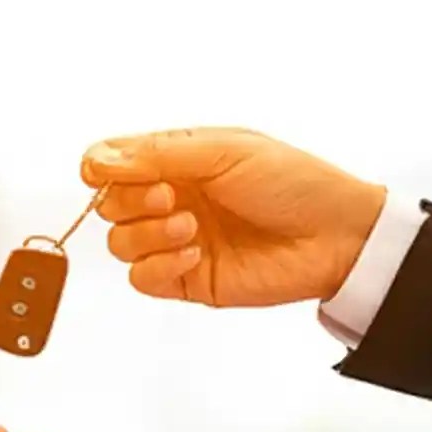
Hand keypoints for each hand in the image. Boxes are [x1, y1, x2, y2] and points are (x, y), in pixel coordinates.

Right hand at [81, 127, 386, 305]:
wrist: (336, 237)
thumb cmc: (293, 183)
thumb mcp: (222, 151)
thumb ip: (156, 154)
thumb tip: (96, 159)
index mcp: (178, 162)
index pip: (111, 162)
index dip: (101, 168)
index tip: (106, 172)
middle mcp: (172, 200)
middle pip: (109, 205)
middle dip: (130, 201)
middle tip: (171, 197)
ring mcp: (176, 242)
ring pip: (120, 244)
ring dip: (147, 234)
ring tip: (190, 227)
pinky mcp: (187, 281)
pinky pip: (142, 279)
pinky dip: (159, 266)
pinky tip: (194, 254)